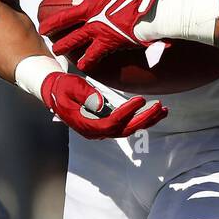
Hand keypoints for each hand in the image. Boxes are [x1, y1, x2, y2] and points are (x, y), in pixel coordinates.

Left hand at [38, 0, 176, 72]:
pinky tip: (82, 66)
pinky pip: (93, 53)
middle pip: (66, 16)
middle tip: (43, 28)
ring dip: (64, 44)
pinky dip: (88, 60)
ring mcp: (97, 26)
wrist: (155, 9)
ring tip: (55, 49)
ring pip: (74, 38)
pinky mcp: (107, 41)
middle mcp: (92, 9)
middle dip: (53, 23)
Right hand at [39, 71, 166, 139]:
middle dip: (144, 119)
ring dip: (147, 120)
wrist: (55, 92)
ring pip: (128, 129)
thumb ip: (85, 95)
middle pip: (124, 130)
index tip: (139, 100)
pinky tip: (154, 111)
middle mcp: (95, 132)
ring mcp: (101, 129)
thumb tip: (101, 104)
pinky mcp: (106, 123)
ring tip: (163, 110)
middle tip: (159, 106)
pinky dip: (141, 118)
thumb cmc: (63, 88)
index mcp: (86, 125)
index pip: (111, 124)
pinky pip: (127, 124)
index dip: (127, 114)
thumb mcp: (70, 87)